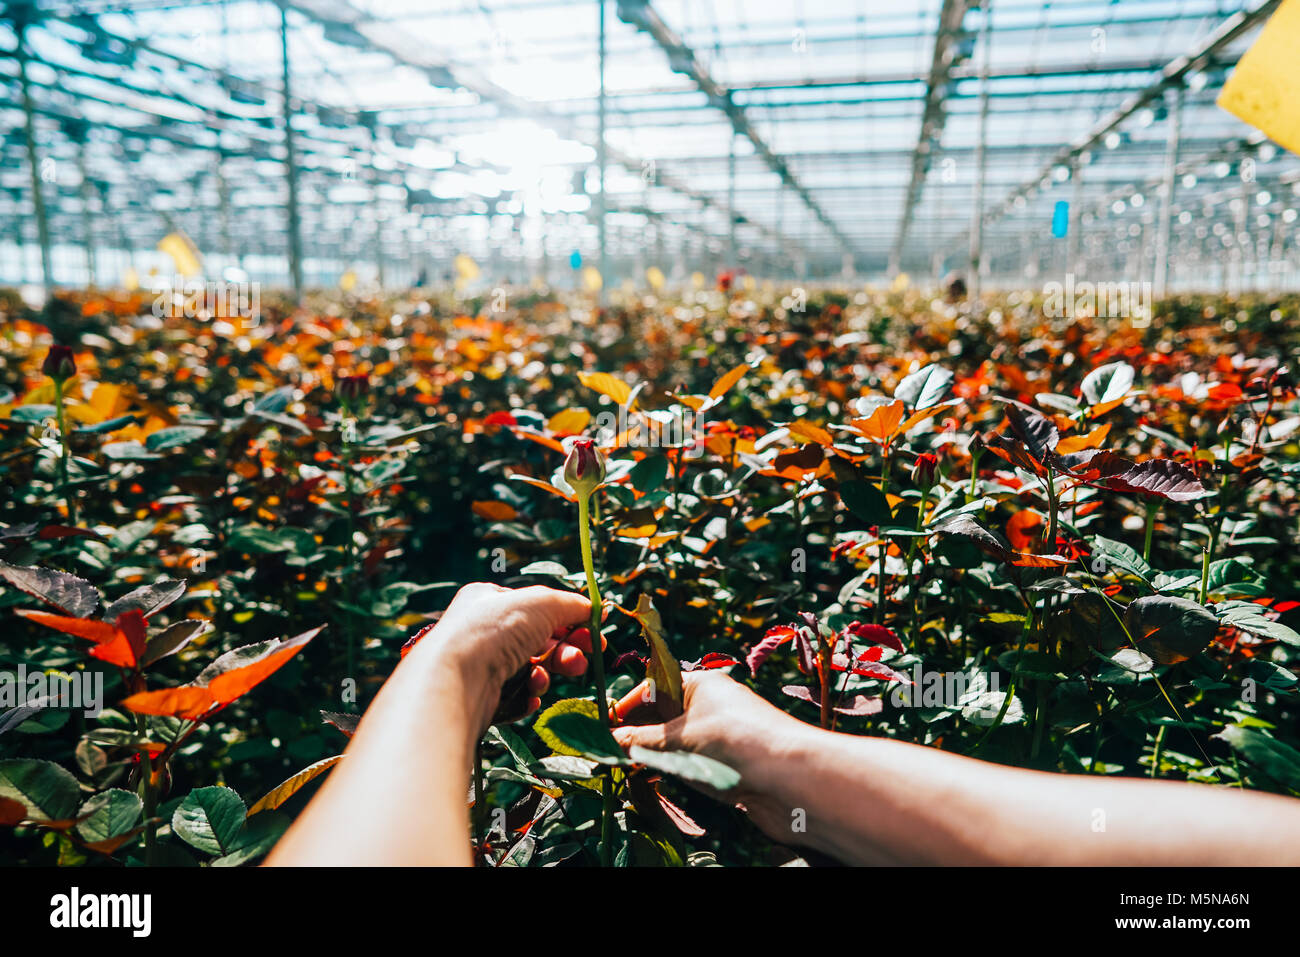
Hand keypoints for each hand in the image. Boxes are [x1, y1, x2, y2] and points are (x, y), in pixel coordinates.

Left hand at [405, 583, 597, 732]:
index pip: (537, 609)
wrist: (457, 678)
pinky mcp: (481, 698)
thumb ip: (571, 604)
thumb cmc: (495, 629)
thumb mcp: (541, 602)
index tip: (595, 632)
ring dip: (549, 673)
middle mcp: (483, 632)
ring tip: (550, 677)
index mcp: (490, 602)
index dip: (569, 619)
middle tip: (586, 658)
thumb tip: (595, 609)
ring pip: (530, 670)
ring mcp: (481, 666)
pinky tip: (528, 695)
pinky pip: (516, 696)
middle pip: (538, 641)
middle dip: (566, 650)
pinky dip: (528, 695)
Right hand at [611, 670, 810, 839]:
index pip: (652, 688)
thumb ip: (639, 741)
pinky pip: (690, 764)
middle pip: (662, 717)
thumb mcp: (677, 740)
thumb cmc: (733, 744)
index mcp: (700, 684)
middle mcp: (711, 705)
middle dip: (635, 735)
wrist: (791, 779)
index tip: (600, 728)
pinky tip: (652, 783)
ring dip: (651, 757)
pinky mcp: (727, 764)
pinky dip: (670, 772)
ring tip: (624, 771)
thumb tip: (608, 739)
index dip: (625, 708)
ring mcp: (720, 736)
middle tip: (606, 754)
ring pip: (675, 744)